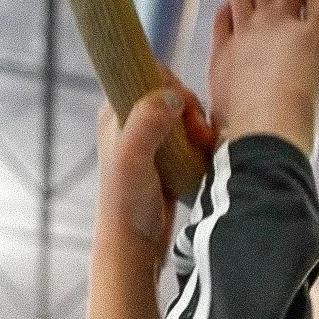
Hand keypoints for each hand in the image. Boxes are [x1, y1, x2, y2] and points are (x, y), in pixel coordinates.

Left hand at [95, 76, 214, 265]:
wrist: (135, 245)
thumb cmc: (127, 204)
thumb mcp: (133, 159)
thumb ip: (147, 122)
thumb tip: (171, 95)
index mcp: (116, 110)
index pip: (149, 72)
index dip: (172, 85)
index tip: (184, 111)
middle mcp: (131, 119)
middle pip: (171, 92)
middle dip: (191, 110)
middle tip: (199, 137)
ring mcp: (150, 138)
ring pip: (184, 114)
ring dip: (199, 129)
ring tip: (202, 150)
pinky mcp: (166, 157)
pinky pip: (190, 137)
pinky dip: (201, 145)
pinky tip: (201, 159)